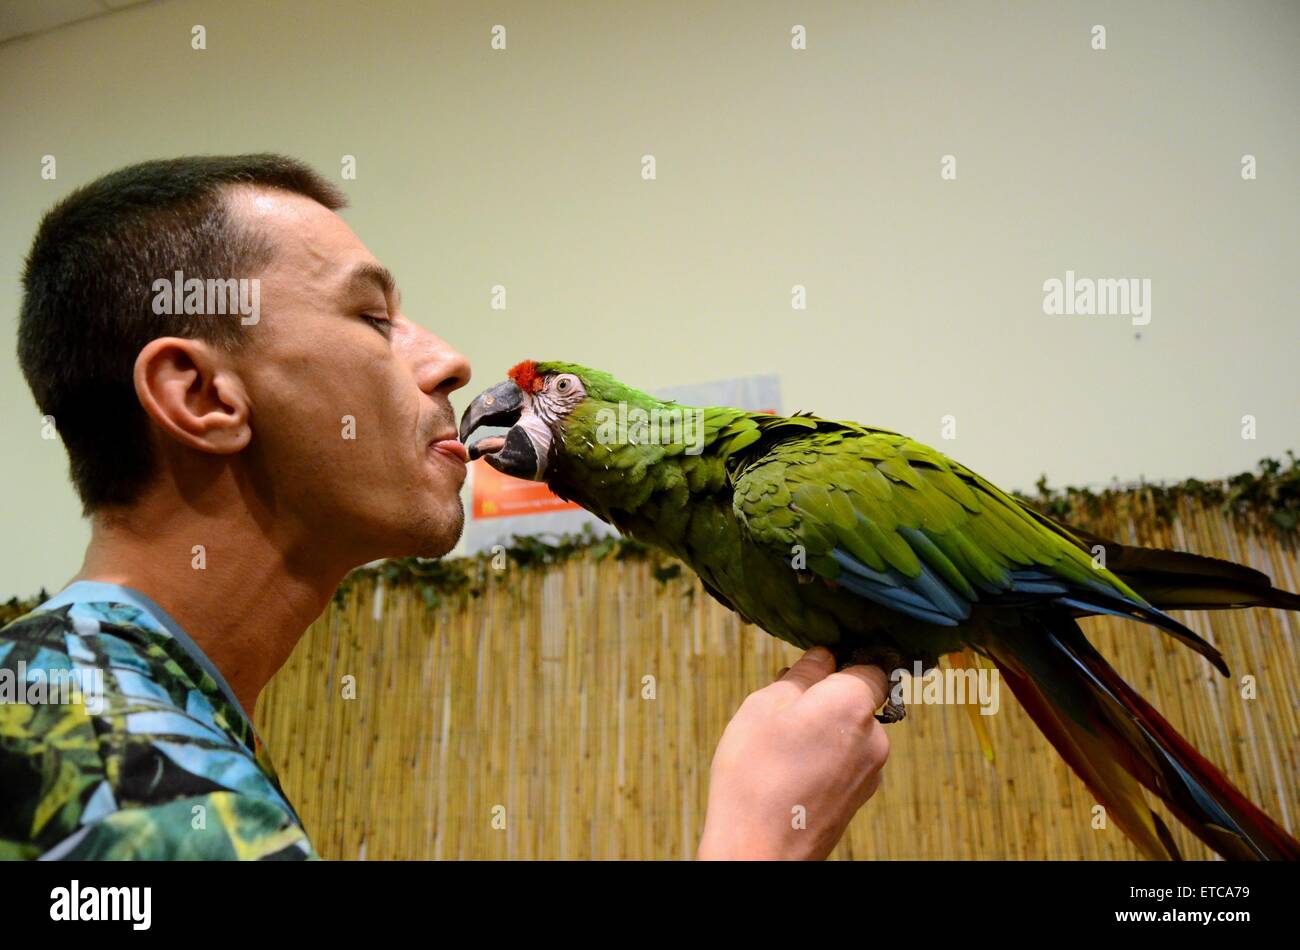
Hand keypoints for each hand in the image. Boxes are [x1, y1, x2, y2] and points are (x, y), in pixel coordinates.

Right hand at [696, 646, 890, 859]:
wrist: (759, 850)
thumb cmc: (756, 773)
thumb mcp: (765, 706)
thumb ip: (801, 675)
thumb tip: (823, 658)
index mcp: (854, 704)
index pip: (871, 665)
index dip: (841, 662)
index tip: (810, 670)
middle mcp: (874, 736)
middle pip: (858, 700)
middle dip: (825, 699)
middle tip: (781, 712)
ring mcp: (870, 772)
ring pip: (850, 732)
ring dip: (823, 730)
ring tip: (780, 748)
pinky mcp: (859, 799)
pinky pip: (846, 762)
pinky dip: (824, 759)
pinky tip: (790, 773)